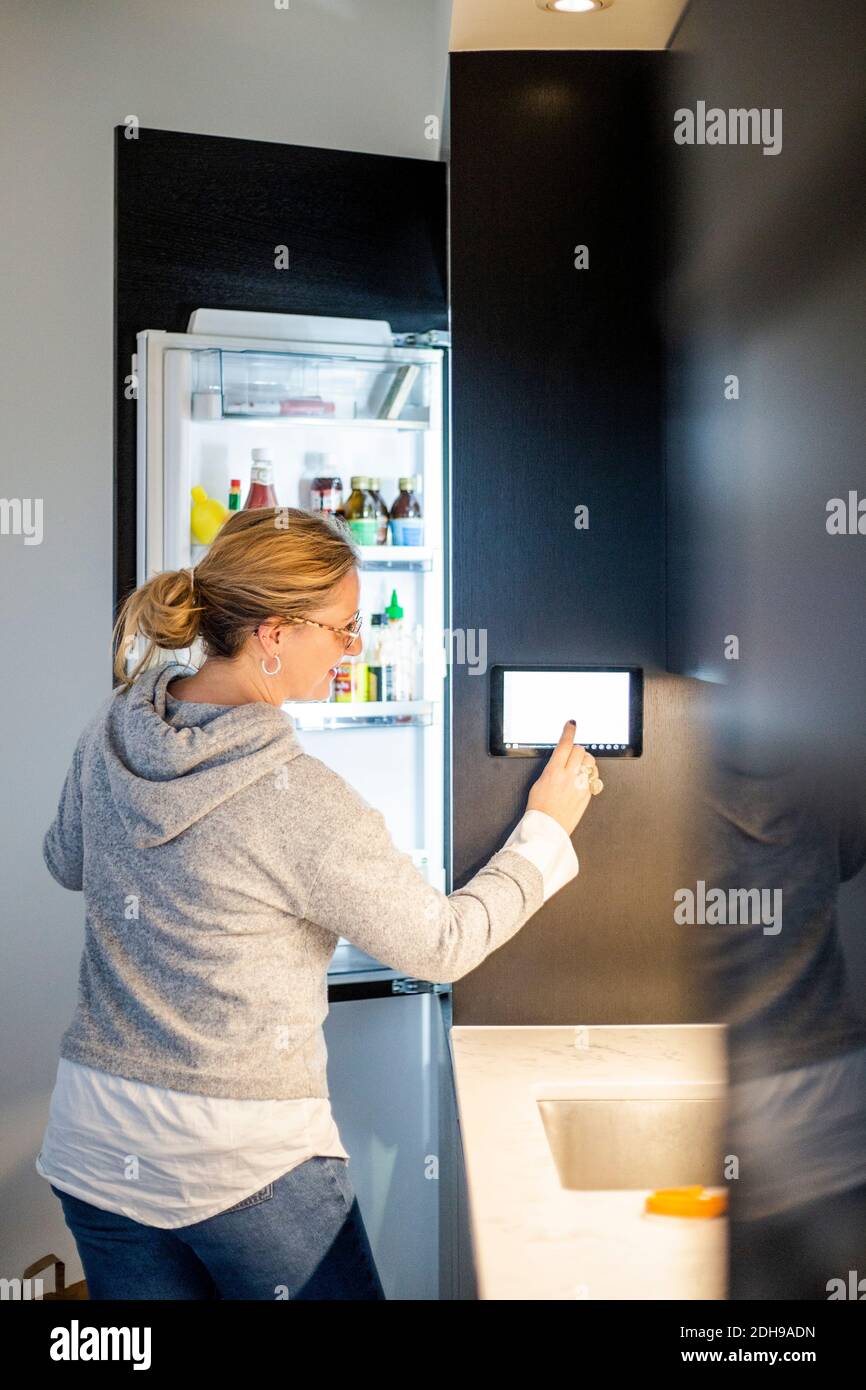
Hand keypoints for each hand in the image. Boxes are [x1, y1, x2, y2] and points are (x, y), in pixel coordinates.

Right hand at [526, 720, 597, 836]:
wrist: (547, 828)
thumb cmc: (539, 808)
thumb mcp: (539, 783)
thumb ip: (552, 769)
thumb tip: (560, 760)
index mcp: (554, 771)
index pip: (565, 744)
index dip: (568, 731)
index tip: (571, 724)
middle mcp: (569, 776)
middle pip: (580, 750)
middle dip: (576, 749)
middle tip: (571, 753)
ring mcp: (580, 785)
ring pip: (590, 761)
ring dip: (584, 759)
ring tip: (578, 765)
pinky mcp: (588, 794)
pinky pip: (593, 776)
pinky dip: (588, 773)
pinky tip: (582, 778)